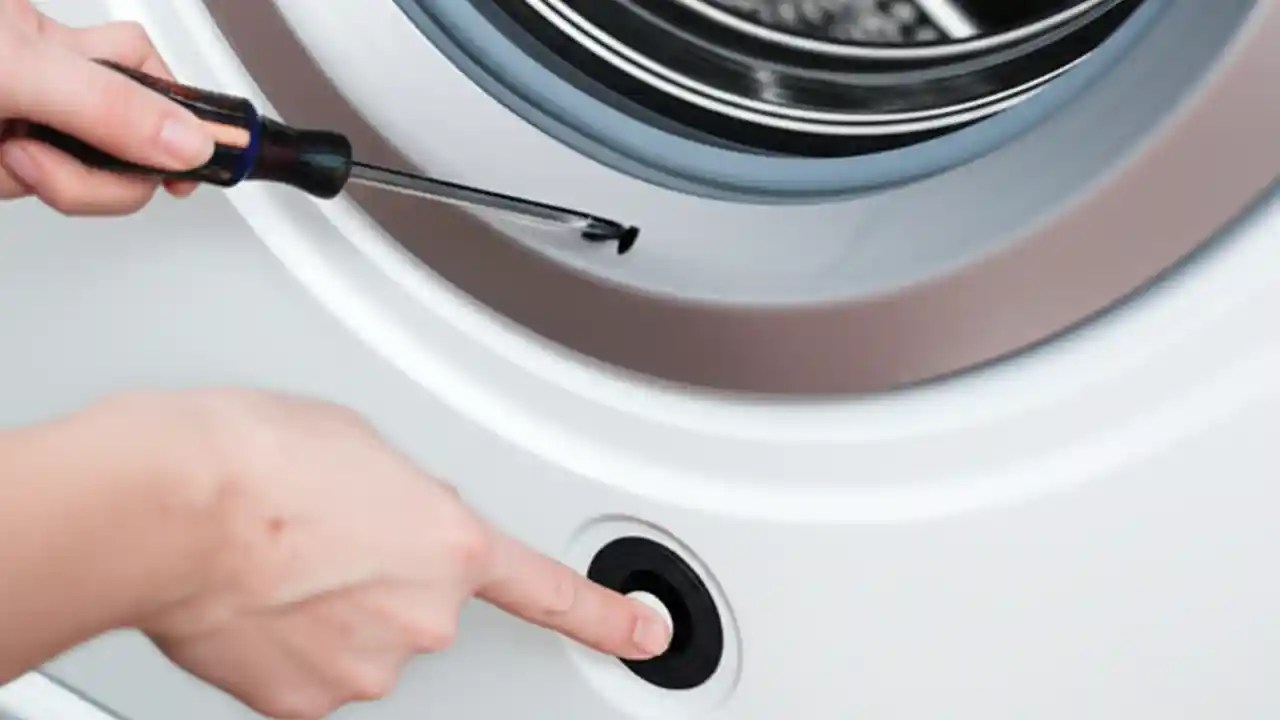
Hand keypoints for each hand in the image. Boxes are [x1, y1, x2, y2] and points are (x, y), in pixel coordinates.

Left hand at [0, 0, 212, 214]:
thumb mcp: (20, 70)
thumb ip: (107, 103)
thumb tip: (190, 141)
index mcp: (63, 45)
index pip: (153, 81)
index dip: (182, 127)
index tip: (192, 175)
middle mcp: (51, 86)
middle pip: (127, 149)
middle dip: (94, 173)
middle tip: (44, 160)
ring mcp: (26, 129)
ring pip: (82, 179)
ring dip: (48, 181)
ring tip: (4, 156)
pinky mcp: (3, 167)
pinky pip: (37, 192)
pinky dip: (13, 187)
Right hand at [93, 390, 669, 718]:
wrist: (172, 506)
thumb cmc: (260, 457)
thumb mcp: (366, 446)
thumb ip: (407, 502)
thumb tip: (391, 526)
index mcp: (454, 545)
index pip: (552, 594)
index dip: (606, 619)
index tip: (645, 636)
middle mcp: (425, 618)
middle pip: (423, 605)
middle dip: (387, 579)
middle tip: (326, 536)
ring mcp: (367, 666)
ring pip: (363, 639)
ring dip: (333, 609)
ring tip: (281, 562)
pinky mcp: (305, 702)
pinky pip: (313, 669)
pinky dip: (292, 643)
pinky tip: (260, 600)